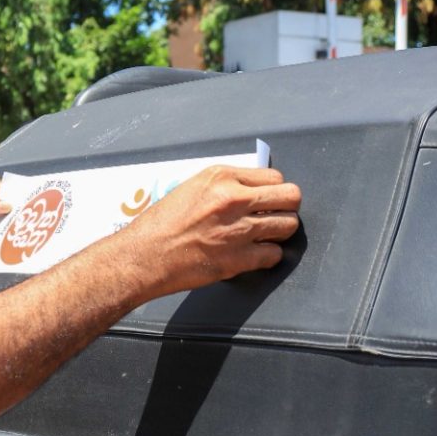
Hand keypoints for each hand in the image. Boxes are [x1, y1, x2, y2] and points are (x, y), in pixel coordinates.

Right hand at [120, 166, 300, 294]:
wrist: (145, 255)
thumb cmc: (161, 224)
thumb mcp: (192, 188)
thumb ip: (225, 186)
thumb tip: (253, 191)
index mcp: (221, 177)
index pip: (274, 177)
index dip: (272, 191)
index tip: (266, 200)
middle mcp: (234, 198)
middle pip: (291, 197)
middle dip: (286, 207)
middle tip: (275, 216)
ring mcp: (239, 229)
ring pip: (289, 225)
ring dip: (279, 232)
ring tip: (264, 235)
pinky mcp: (239, 258)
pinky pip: (274, 254)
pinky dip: (267, 256)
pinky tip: (253, 254)